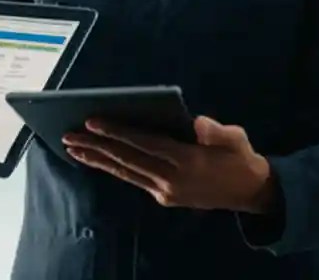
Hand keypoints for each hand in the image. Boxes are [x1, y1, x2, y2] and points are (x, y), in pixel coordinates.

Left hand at [63, 116, 277, 214]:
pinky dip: (112, 168)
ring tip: (72, 149)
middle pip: (126, 159)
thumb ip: (216, 131)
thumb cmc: (240, 156)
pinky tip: (97, 159)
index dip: (117, 132)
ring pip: (124, 172)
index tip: (93, 122)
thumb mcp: (236, 138)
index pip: (144, 143)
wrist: (249, 192)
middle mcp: (171, 179)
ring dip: (97, 160)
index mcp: (187, 160)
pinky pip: (132, 179)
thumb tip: (197, 123)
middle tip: (69, 135)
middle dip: (96, 146)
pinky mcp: (163, 196)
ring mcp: (165, 191)